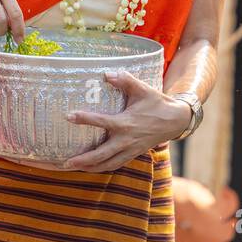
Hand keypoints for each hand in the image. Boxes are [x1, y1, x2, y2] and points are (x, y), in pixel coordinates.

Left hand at [63, 71, 193, 172]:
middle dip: (83, 160)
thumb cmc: (156, 103)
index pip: (101, 122)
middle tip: (66, 162)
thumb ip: (125, 80)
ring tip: (75, 168)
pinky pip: (116, 164)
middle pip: (102, 155)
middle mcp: (126, 140)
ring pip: (108, 164)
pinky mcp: (134, 154)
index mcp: (126, 123)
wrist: (175, 120)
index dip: (84, 119)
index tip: (69, 116)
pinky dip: (103, 167)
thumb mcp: (142, 89)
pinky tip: (92, 167)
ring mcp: (131, 150)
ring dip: (91, 168)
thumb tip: (107, 73)